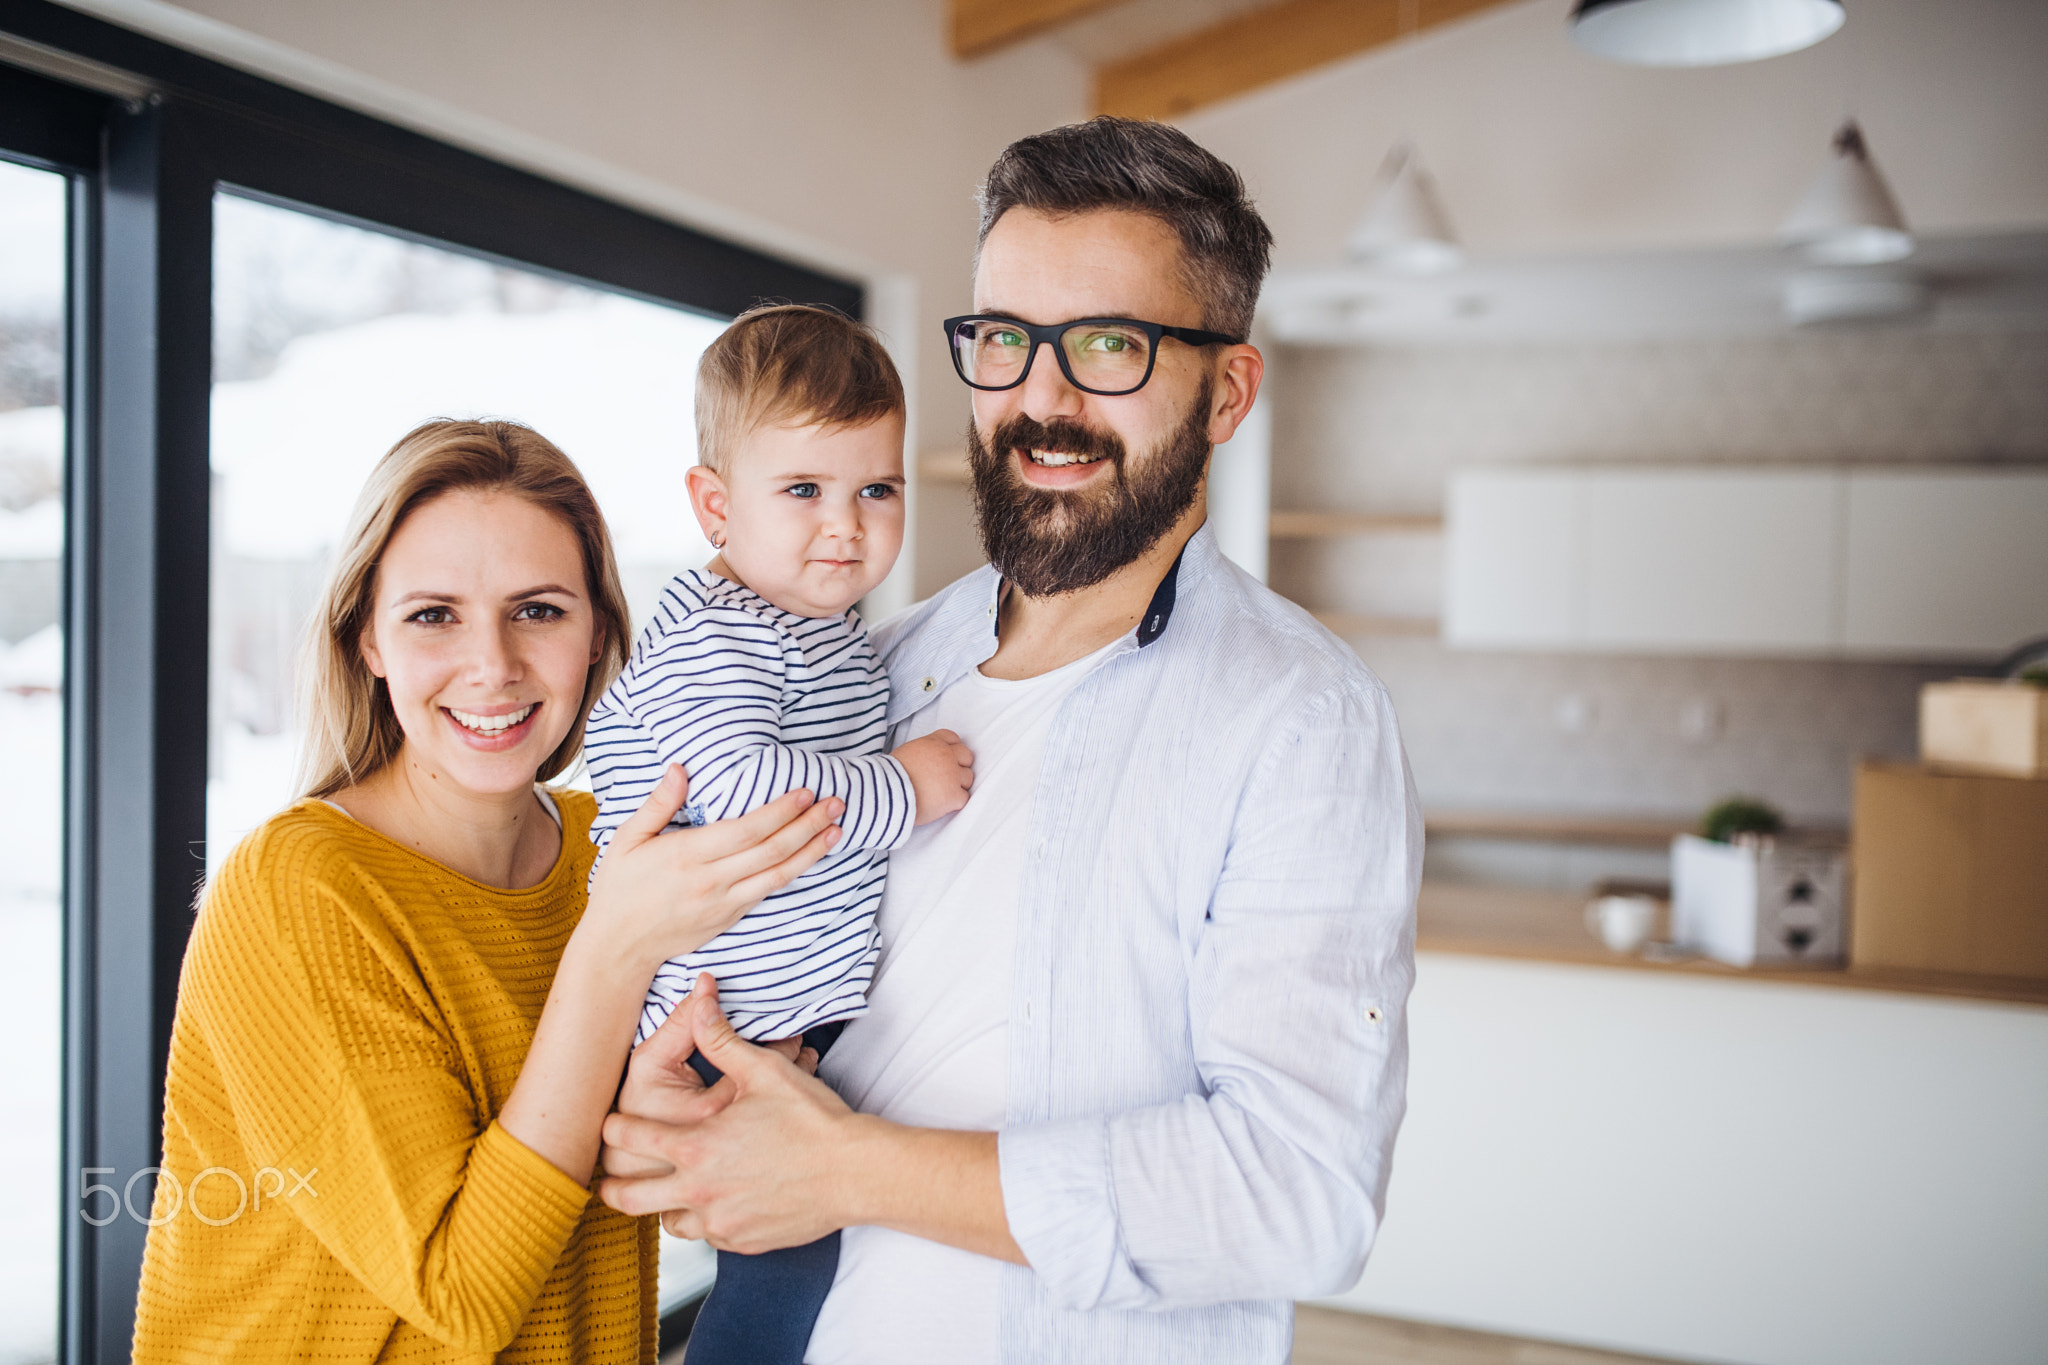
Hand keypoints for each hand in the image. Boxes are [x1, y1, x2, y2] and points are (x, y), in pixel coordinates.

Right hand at [585, 766, 844, 972]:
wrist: (619, 946)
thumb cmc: (620, 887)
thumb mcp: (627, 839)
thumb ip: (658, 803)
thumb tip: (681, 768)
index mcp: (686, 856)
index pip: (745, 830)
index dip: (779, 811)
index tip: (805, 792)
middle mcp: (711, 881)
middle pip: (771, 850)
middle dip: (808, 825)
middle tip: (836, 803)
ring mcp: (724, 903)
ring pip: (778, 875)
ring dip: (812, 851)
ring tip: (837, 829)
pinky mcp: (730, 918)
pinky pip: (768, 892)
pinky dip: (793, 873)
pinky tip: (811, 856)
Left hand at [597, 978, 864, 1252]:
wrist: (854, 1173)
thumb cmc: (813, 1121)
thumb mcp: (763, 1070)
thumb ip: (720, 1037)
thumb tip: (699, 1000)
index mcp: (695, 1145)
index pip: (628, 1137)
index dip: (611, 1128)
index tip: (608, 1125)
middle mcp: (698, 1190)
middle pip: (628, 1196)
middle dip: (611, 1185)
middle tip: (606, 1179)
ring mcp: (719, 1222)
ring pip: (667, 1223)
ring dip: (661, 1207)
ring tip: (663, 1193)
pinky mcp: (742, 1242)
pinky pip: (707, 1237)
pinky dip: (703, 1222)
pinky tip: (715, 1205)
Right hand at [892, 729, 973, 824]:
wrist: (886, 792)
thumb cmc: (890, 775)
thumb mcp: (906, 753)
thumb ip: (924, 753)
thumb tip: (927, 763)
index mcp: (933, 743)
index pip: (953, 738)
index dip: (952, 749)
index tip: (946, 759)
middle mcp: (946, 755)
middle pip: (967, 756)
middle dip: (960, 766)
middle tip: (946, 778)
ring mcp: (952, 775)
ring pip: (968, 778)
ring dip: (958, 785)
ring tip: (941, 793)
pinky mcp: (953, 795)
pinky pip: (964, 798)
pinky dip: (955, 803)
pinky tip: (941, 805)